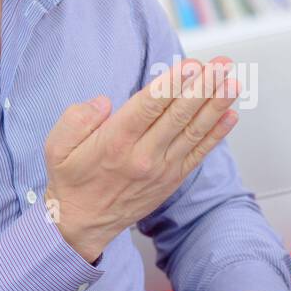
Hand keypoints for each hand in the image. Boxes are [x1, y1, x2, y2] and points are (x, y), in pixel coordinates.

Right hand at [44, 57, 238, 262]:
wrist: (81, 225)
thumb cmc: (70, 179)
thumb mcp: (56, 146)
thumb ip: (77, 119)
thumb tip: (105, 101)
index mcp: (114, 142)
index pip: (149, 108)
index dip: (173, 85)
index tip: (192, 65)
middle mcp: (142, 156)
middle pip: (178, 116)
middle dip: (203, 87)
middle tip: (223, 65)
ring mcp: (161, 170)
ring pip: (193, 132)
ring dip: (216, 106)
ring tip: (233, 83)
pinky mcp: (172, 180)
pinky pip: (198, 154)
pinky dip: (216, 135)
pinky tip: (231, 115)